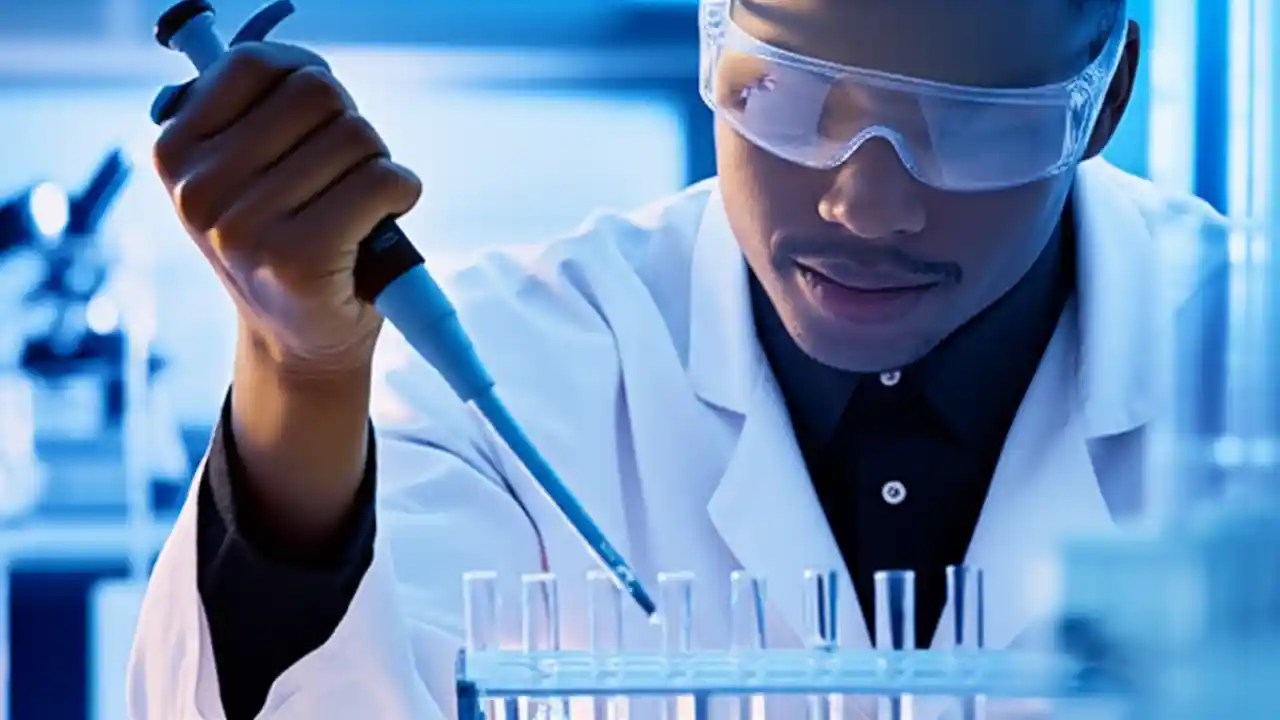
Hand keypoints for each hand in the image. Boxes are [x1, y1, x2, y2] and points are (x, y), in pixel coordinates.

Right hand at [153, 41, 421, 377]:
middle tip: (342, 172)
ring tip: (355, 205)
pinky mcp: (302, 258)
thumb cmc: (284, 239)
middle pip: (318, 93)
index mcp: (176, 153)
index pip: (257, 63)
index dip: (306, 79)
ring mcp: (247, 228)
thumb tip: (296, 65)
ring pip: (357, 136)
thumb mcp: (244, 169)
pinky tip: (381, 220)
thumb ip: (258, 107)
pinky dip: (401, 191)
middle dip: (348, 125)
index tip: (315, 119)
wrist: (300, 341)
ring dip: (376, 163)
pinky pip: (383, 181)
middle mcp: (200, 191)